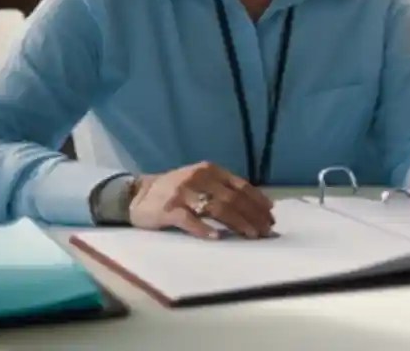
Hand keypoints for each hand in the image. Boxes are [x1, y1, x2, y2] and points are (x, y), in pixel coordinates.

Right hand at [128, 161, 274, 239]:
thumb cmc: (177, 191)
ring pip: (217, 208)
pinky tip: (217, 238)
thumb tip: (257, 208)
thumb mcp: (202, 182)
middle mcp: (199, 178)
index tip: (271, 217)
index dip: (258, 202)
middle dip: (253, 215)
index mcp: (211, 170)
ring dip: (237, 223)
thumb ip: (224, 190)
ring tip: (251, 235)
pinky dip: (205, 229)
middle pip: (233, 198)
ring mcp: (183, 193)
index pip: (241, 185)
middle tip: (265, 231)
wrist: (138, 195)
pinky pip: (190, 220)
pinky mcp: (168, 209)